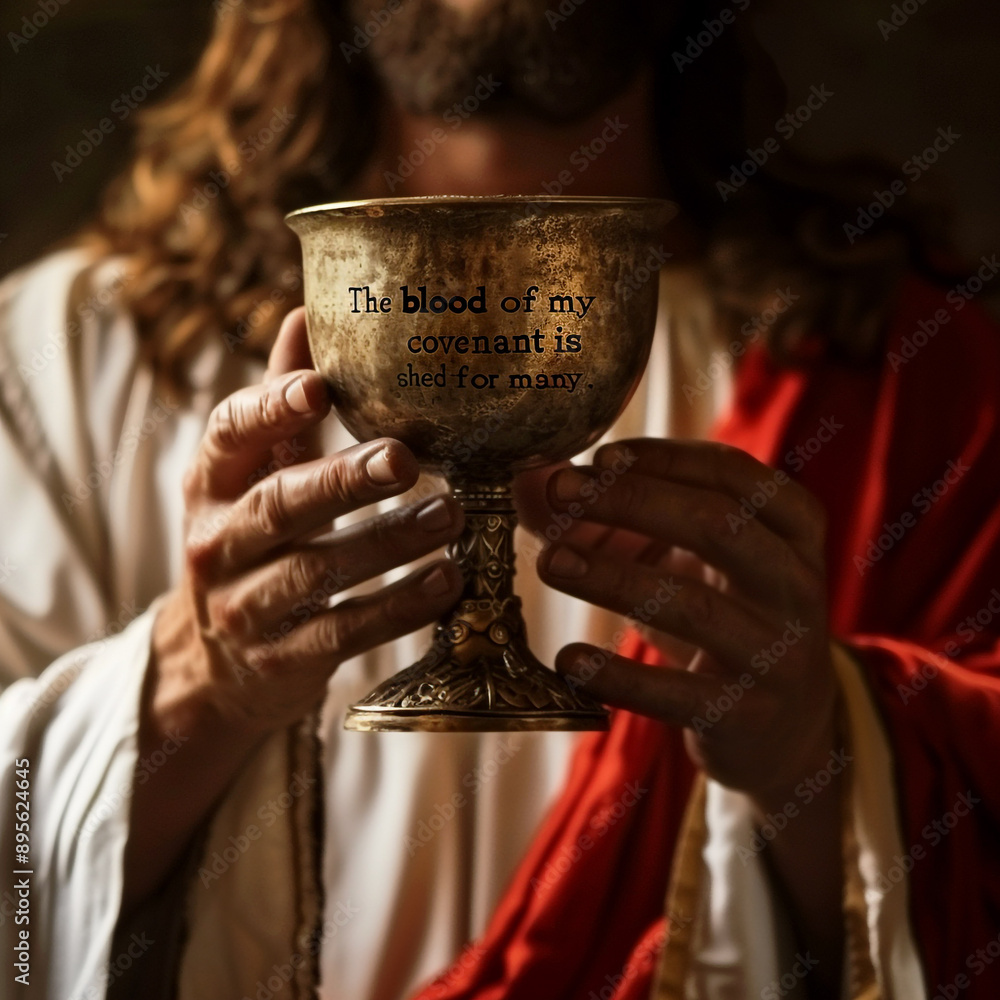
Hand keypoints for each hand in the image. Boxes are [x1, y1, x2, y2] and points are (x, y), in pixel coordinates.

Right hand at [150, 308, 464, 738]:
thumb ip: (280, 403)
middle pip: (281, 506)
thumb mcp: (253, 472)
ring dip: (388, 543)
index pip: (228, 433)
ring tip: (452, 516)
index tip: (319, 388)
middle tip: (408, 459)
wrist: (215, 662)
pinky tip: (447, 581)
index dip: (270, 408)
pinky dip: (399, 608)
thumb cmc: (251, 540)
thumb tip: (305, 313)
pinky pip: (344, 631)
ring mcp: (244, 606)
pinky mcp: (281, 659)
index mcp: (211, 481)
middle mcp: (218, 542)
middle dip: (345, 481)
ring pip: (317, 571)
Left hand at [533, 437, 836, 806]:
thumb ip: (614, 518)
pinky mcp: (742, 715)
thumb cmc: (723, 615)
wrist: (786, 727)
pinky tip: (567, 659)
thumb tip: (528, 484)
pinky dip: (616, 676)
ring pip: (694, 606)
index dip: (663, 458)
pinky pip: (674, 693)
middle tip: (562, 492)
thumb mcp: (688, 559)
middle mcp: (795, 585)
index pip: (732, 474)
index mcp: (791, 529)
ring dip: (613, 578)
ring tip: (550, 562)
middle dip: (633, 501)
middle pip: (717, 525)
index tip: (600, 456)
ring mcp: (775, 653)